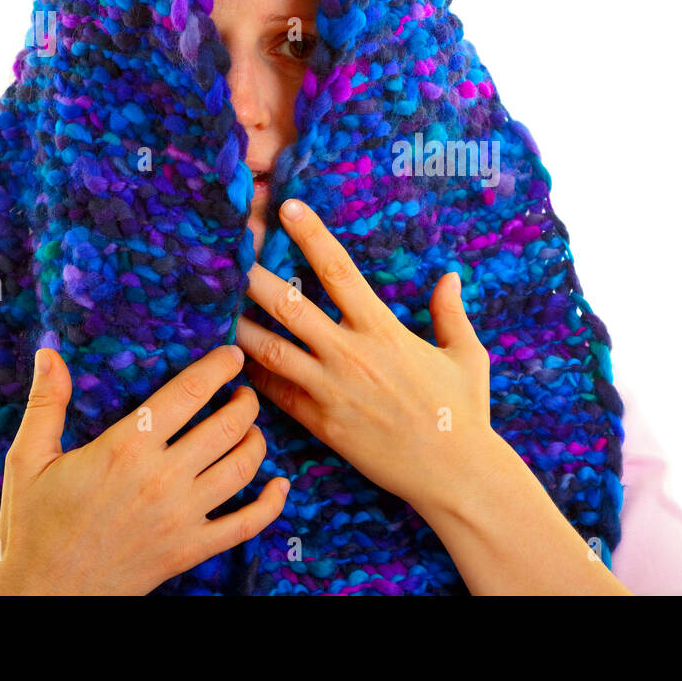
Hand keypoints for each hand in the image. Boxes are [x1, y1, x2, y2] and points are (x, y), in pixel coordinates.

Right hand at [0, 344, 289, 594]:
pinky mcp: (190, 549)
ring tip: (252, 428)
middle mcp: (161, 478)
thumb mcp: (29, 459)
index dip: (218, 368)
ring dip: (257, 441)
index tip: (233, 355)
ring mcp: (181, 516)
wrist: (42, 594)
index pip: (189, 393)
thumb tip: (49, 353)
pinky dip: (271, 504)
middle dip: (245, 402)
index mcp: (126, 447)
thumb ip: (46, 403)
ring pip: (243, 468)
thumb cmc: (33, 526)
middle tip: (244, 393)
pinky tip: (278, 485)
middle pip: (227, 426)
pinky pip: (246, 524)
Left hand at [235, 198, 502, 516]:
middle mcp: (351, 355)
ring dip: (240, 324)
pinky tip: (235, 360)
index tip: (286, 207)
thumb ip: (451, 313)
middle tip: (228, 250)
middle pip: (289, 305)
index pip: (339, 271)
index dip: (311, 235)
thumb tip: (449, 276)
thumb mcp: (467, 355)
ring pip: (271, 349)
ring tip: (213, 304)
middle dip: (254, 275)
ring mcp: (332, 391)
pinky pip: (277, 394)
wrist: (454, 473)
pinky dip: (254, 374)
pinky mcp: (321, 424)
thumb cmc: (464, 413)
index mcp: (384, 330)